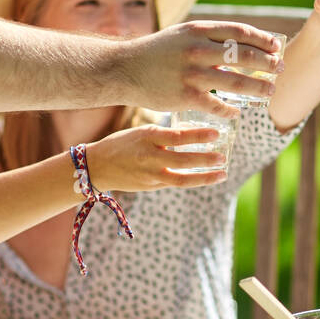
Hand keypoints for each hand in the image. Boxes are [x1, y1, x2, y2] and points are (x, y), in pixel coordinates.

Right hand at [83, 124, 230, 191]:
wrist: (96, 166)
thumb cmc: (122, 144)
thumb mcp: (141, 132)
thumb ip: (164, 135)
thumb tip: (193, 133)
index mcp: (147, 137)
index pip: (177, 136)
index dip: (198, 135)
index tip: (216, 132)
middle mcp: (149, 157)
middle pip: (182, 160)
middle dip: (205, 160)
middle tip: (223, 157)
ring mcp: (150, 175)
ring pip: (182, 179)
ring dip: (205, 177)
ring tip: (222, 173)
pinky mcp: (151, 186)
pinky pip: (176, 183)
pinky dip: (194, 181)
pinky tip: (208, 178)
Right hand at [120, 21, 283, 115]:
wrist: (124, 69)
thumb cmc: (158, 52)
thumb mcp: (183, 34)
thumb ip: (211, 37)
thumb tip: (245, 44)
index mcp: (199, 30)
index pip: (241, 32)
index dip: (263, 40)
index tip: (277, 47)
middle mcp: (198, 50)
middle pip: (244, 56)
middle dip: (268, 64)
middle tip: (279, 69)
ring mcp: (192, 75)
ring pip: (237, 83)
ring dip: (258, 88)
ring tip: (270, 91)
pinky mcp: (186, 97)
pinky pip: (217, 105)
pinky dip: (231, 109)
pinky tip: (237, 111)